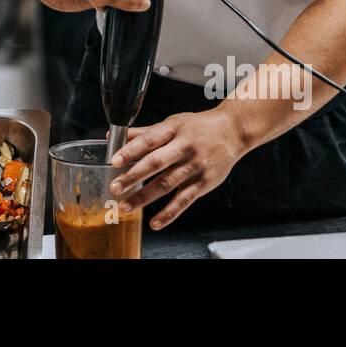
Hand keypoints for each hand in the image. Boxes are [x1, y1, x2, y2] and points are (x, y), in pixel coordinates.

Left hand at [107, 108, 243, 229]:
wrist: (232, 132)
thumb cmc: (197, 127)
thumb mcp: (172, 123)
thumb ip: (144, 133)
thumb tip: (114, 136)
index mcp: (173, 129)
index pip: (149, 140)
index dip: (131, 150)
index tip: (114, 161)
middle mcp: (184, 147)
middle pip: (156, 163)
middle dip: (133, 176)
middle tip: (115, 187)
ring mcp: (195, 166)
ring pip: (167, 183)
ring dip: (145, 197)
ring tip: (126, 206)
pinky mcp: (204, 183)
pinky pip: (184, 200)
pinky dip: (169, 213)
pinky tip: (155, 223)